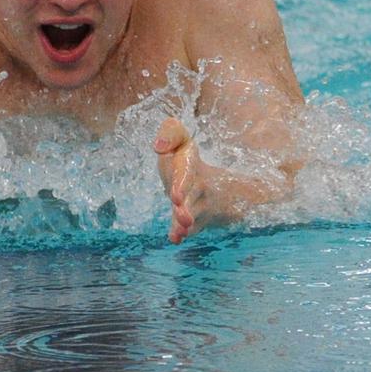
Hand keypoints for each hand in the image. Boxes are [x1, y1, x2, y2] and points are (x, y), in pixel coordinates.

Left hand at [154, 117, 208, 243]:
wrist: (212, 185)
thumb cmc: (184, 161)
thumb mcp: (181, 140)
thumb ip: (170, 133)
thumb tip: (158, 146)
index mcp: (191, 165)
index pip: (188, 172)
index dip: (182, 184)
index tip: (175, 196)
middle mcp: (199, 184)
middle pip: (195, 196)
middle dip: (187, 206)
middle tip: (180, 214)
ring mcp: (201, 203)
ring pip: (195, 215)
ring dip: (185, 223)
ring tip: (180, 230)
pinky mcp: (198, 219)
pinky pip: (194, 228)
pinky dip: (183, 233)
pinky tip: (175, 238)